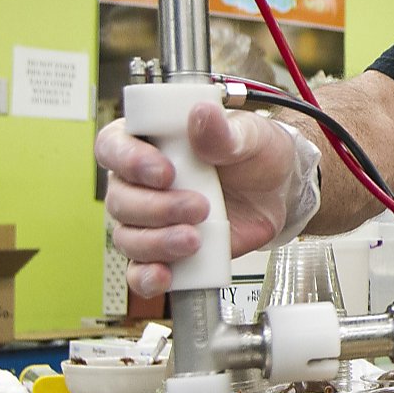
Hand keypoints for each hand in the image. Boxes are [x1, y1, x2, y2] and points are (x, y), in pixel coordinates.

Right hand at [96, 103, 309, 297]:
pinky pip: (140, 271)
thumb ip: (224, 131)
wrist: (280, 192)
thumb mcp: (250, 135)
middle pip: (120, 198)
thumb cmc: (256, 154)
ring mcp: (150, 220)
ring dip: (157, 242)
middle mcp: (139, 182)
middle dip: (156, 207)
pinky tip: (165, 276)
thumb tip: (202, 115)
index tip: (164, 172)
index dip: (129, 160)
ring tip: (194, 239)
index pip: (113, 146)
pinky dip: (147, 278)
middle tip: (198, 207)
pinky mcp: (166, 251)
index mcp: (149, 142)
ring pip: (128, 237)